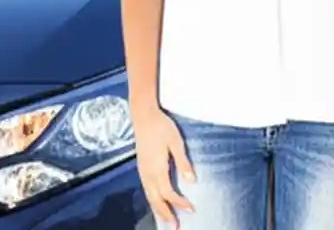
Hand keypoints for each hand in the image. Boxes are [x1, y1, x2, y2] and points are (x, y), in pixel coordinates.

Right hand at [132, 106, 194, 225]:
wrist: (143, 115)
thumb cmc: (161, 126)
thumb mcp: (176, 142)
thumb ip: (183, 162)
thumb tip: (191, 181)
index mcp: (156, 168)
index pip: (168, 193)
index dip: (180, 203)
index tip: (191, 210)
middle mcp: (147, 173)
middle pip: (156, 200)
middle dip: (165, 215)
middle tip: (175, 228)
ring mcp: (142, 170)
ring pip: (149, 196)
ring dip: (157, 210)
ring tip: (166, 221)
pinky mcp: (141, 167)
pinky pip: (146, 189)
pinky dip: (152, 200)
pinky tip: (156, 202)